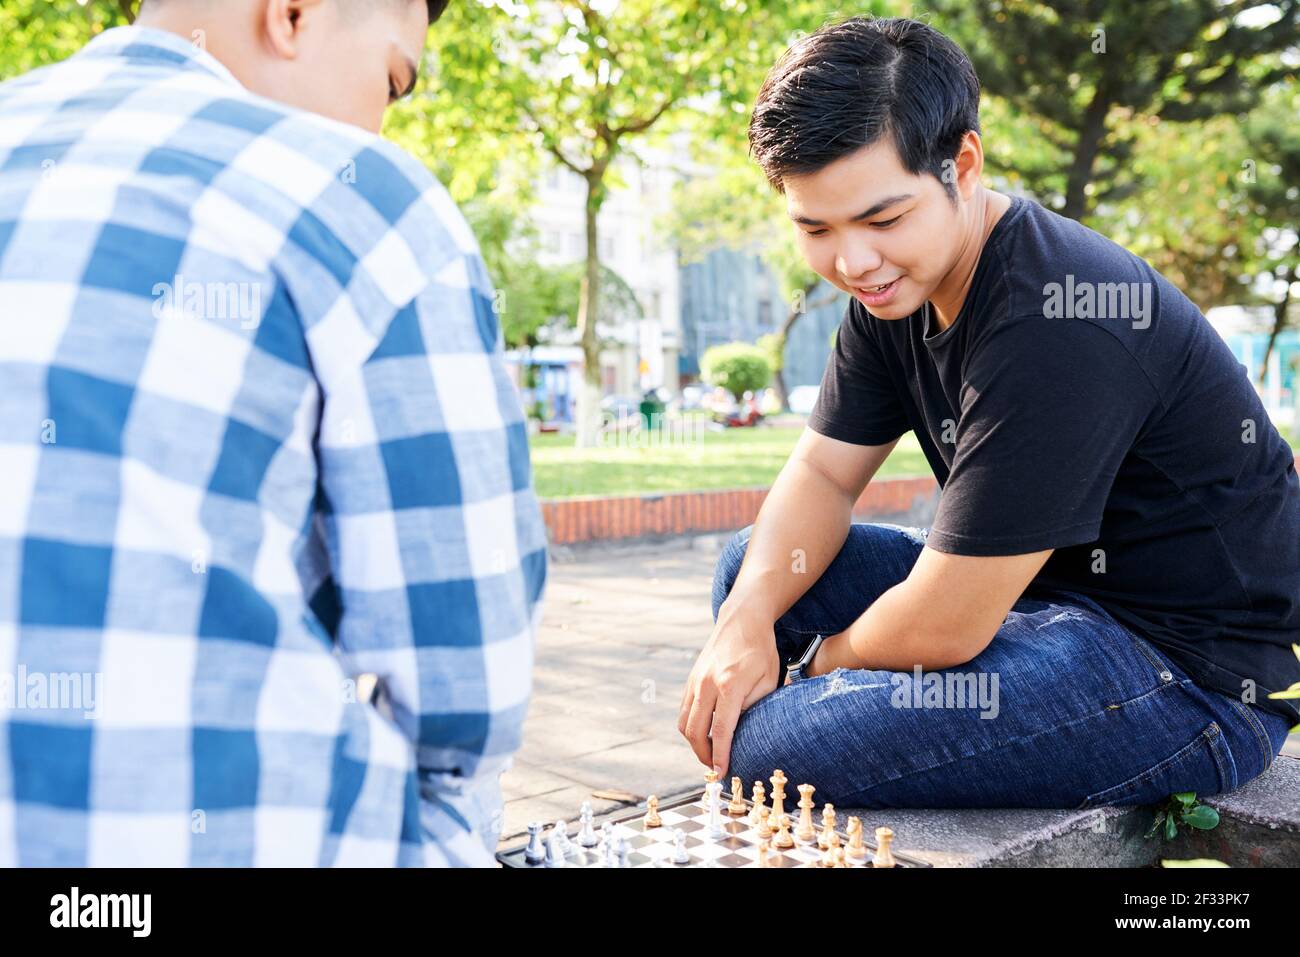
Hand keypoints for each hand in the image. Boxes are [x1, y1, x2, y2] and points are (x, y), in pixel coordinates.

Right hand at [677, 599, 779, 778]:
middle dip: (703, 755)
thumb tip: (744, 733)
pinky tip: (704, 733)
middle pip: (695, 731)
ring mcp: (695, 680)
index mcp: (729, 685)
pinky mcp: (690, 679)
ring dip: (694, 743)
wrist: (741, 620)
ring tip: (709, 754)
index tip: (721, 772)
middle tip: (715, 768)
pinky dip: (691, 727)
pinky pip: (683, 710)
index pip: (720, 730)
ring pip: (684, 723)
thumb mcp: (768, 679)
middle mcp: (707, 683)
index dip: (719, 755)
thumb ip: (755, 707)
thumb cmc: (760, 650)